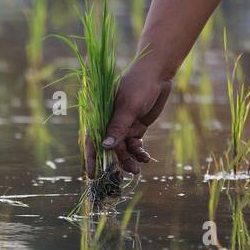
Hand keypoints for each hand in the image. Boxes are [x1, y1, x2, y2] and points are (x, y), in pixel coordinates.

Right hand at [87, 63, 171, 178]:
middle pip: (109, 148)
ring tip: (138, 168)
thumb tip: (105, 147)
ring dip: (130, 159)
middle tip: (127, 173)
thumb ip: (117, 128)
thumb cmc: (138, 85)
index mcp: (101, 116)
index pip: (92, 140)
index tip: (92, 175)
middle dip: (117, 161)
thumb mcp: (128, 107)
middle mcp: (110, 123)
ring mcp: (123, 126)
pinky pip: (135, 145)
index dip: (91, 158)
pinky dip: (139, 152)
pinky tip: (145, 157)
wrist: (158, 74)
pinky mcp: (136, 127)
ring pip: (123, 149)